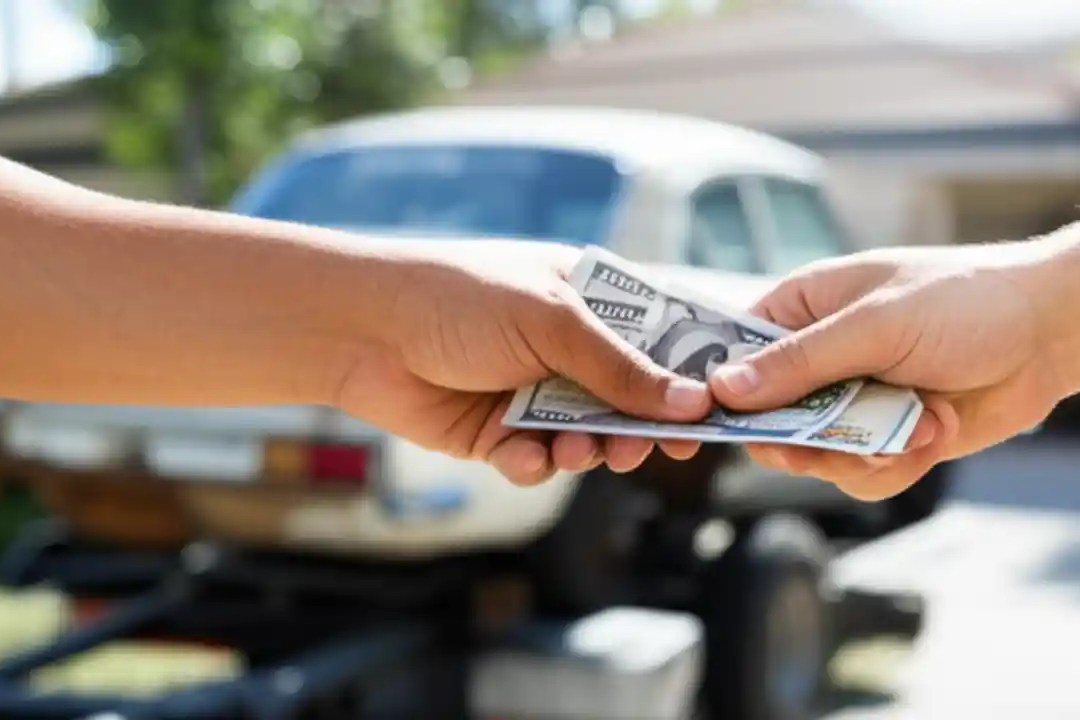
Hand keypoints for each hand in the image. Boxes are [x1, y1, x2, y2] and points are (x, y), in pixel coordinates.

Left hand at [334, 241, 709, 484]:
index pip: (659, 337)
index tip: (717, 410)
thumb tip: (692, 403)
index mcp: (588, 301)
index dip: (690, 373)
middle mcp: (566, 348)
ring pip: (588, 438)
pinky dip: (533, 463)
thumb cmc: (460, 298)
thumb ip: (621, 368)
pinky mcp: (497, 432)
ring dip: (589, 451)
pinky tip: (517, 452)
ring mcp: (532, 392)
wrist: (362, 330)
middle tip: (652, 448)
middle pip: (631, 399)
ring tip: (577, 451)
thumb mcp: (552, 322)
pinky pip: (536, 461)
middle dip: (641, 426)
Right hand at [709, 245, 1067, 500]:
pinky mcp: (888, 437)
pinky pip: (861, 474)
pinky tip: (934, 432)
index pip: (732, 353)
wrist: (1051, 334)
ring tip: (913, 425)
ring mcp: (853, 401)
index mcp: (801, 310)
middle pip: (765, 421)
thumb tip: (724, 390)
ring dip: (863, 451)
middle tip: (823, 443)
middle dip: (801, 439)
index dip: (718, 390)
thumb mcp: (875, 325)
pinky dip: (897, 463)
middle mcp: (818, 360)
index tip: (713, 422)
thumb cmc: (964, 302)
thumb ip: (800, 362)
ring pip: (814, 457)